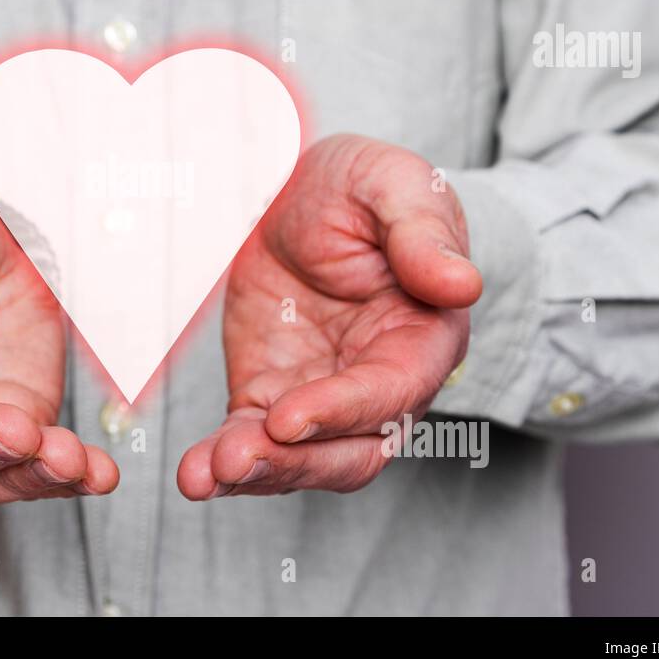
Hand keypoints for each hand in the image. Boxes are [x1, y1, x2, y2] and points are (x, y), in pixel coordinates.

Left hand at [178, 135, 481, 498]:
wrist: (299, 193)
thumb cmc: (361, 189)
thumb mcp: (394, 184)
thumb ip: (425, 232)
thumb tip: (463, 284)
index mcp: (423, 334)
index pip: (392, 390)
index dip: (344, 409)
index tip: (288, 417)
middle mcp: (381, 382)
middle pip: (353, 449)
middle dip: (296, 461)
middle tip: (237, 460)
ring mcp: (324, 397)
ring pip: (303, 459)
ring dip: (257, 474)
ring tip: (206, 475)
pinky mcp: (273, 396)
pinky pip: (253, 440)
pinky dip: (225, 463)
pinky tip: (195, 474)